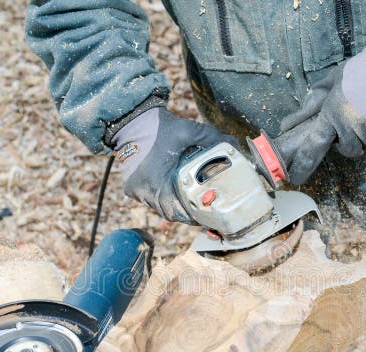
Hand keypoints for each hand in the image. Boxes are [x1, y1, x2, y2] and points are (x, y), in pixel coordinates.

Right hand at [112, 107, 236, 222]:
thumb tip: (234, 144)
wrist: (131, 121)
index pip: (177, 211)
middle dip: (186, 213)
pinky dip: (163, 198)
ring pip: (159, 208)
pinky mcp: (131, 187)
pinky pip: (150, 199)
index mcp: (157, 181)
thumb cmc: (159, 127)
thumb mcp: (188, 130)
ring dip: (175, 206)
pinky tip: (173, 192)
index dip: (193, 216)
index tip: (207, 214)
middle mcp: (144, 191)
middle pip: (169, 213)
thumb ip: (212, 138)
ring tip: (191, 203)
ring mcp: (136, 191)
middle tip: (203, 210)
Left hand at [275, 38, 365, 184]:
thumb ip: (315, 99)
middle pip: (349, 149)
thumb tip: (288, 124)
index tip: (296, 178)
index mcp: (332, 111)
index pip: (315, 143)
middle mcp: (349, 124)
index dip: (304, 162)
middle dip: (354, 140)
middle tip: (363, 121)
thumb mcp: (336, 77)